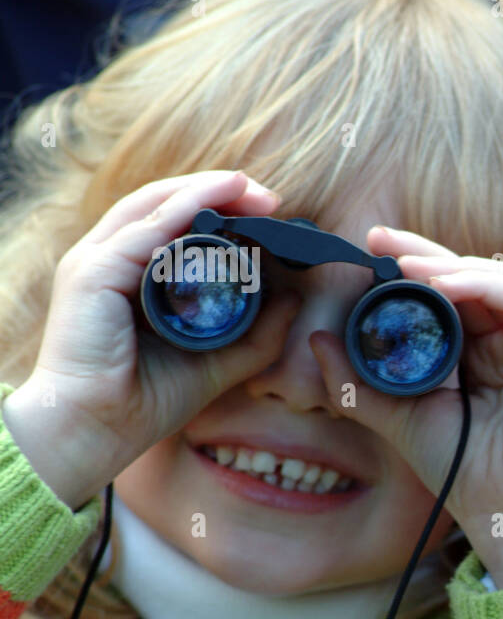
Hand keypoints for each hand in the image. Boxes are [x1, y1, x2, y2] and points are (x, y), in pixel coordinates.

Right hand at [3, 171, 299, 507]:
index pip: (176, 223)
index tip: (270, 212)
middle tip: (270, 197)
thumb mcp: (219, 361)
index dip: (221, 209)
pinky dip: (184, 208)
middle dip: (219, 192)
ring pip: (155, 205)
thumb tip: (293, 298)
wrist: (97, 430)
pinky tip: (217, 200)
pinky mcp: (93, 272)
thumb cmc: (146, 400)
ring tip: (250, 188)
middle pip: (165, 204)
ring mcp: (97, 261)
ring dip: (205, 190)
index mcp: (132, 274)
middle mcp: (111, 259)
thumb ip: (258, 333)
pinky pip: (145, 229)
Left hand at [309, 229, 502, 588]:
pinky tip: (448, 288)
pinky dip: (487, 288)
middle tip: (383, 242)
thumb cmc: (462, 473)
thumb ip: (359, 384)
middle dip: (426, 253)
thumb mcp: (399, 420)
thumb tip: (317, 340)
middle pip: (469, 276)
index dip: (411, 262)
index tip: (371, 244)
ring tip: (409, 265)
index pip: (442, 291)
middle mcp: (501, 340)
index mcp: (469, 350)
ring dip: (452, 267)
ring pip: (497, 281)